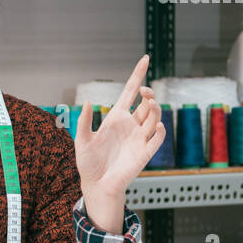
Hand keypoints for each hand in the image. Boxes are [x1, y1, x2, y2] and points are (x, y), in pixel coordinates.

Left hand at [74, 55, 165, 230]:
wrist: (96, 184)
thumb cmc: (88, 162)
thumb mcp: (82, 140)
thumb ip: (84, 121)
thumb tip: (88, 102)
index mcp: (116, 117)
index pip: (130, 91)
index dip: (138, 74)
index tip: (145, 58)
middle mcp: (130, 125)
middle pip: (146, 103)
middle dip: (148, 93)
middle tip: (145, 91)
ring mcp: (139, 138)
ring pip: (154, 118)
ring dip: (154, 109)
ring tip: (149, 103)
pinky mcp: (145, 152)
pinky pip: (157, 139)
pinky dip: (160, 130)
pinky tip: (157, 125)